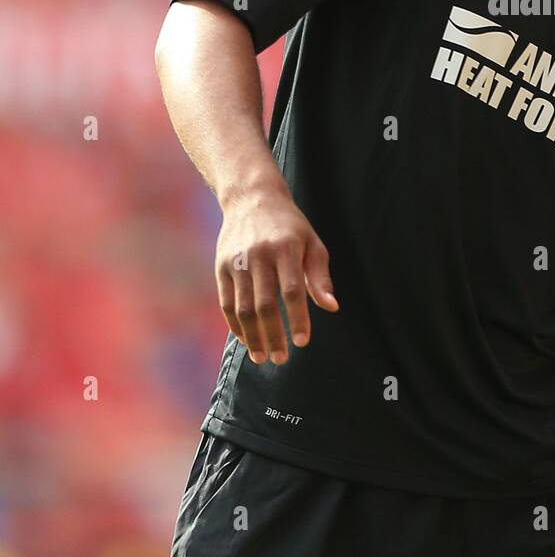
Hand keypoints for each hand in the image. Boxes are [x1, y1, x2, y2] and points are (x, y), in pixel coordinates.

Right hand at [214, 181, 338, 363]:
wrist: (252, 198)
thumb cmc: (290, 226)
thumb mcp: (312, 243)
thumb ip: (320, 276)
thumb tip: (331, 307)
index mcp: (286, 248)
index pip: (292, 291)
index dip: (298, 318)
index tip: (302, 342)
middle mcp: (259, 255)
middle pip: (265, 304)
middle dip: (274, 335)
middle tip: (282, 358)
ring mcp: (237, 261)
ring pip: (243, 308)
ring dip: (253, 336)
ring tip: (263, 356)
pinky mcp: (221, 266)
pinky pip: (226, 302)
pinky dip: (235, 324)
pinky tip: (246, 339)